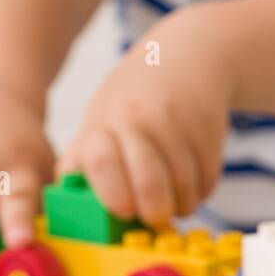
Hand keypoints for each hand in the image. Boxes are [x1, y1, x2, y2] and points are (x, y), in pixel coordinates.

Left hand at [59, 8, 232, 225]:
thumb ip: (83, 161)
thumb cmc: (135, 100)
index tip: (122, 211)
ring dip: (179, 205)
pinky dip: (199, 192)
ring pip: (183, 191)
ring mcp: (178, 126)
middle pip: (148, 184)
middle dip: (153, 212)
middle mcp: (140, 120)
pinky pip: (206, 184)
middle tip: (153, 217)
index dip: (111, 194)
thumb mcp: (101, 119)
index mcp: (104, 122)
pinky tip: (189, 176)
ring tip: (170, 193)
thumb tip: (65, 206)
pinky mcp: (210, 134)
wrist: (188, 58)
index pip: (101, 162)